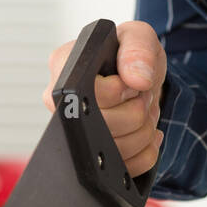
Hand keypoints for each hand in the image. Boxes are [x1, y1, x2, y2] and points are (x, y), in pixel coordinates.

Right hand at [44, 20, 166, 177]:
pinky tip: (142, 130)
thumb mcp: (140, 38)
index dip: (120, 91)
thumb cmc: (131, 57)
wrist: (140, 81)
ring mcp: (73, 134)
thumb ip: (138, 48)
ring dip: (143, 130)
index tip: (130, 81)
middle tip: (138, 94)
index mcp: (64, 67)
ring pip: (116, 152)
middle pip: (104, 126)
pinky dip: (145, 151)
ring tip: (139, 109)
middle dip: (137, 110)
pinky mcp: (91, 157)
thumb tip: (136, 78)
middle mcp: (60, 102)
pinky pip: (126, 168)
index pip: (87, 93)